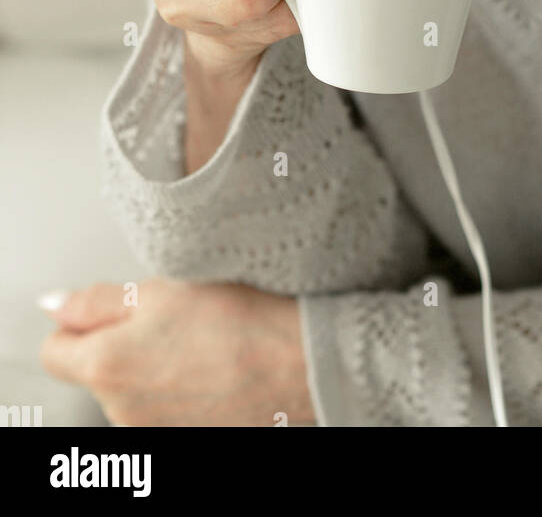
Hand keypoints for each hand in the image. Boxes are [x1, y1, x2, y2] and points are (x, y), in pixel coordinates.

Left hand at [39, 279, 316, 426]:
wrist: (298, 365)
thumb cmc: (237, 321)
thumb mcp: (159, 289)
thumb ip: (95, 301)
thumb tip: (57, 307)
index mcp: (104, 368)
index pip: (56, 351)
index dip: (80, 323)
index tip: (113, 308)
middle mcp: (120, 412)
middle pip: (97, 371)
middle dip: (122, 342)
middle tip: (173, 315)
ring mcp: (153, 432)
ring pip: (134, 390)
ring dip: (154, 367)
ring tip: (202, 341)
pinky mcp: (184, 440)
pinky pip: (167, 409)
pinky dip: (182, 389)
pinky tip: (215, 367)